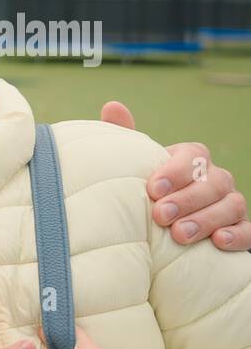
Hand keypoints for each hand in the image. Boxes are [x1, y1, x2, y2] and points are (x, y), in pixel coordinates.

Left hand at [101, 101, 249, 249]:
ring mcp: (230, 204)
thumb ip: (126, 140)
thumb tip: (112, 106)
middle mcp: (215, 180)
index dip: (176, 171)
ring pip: (232, 205)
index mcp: (191, 162)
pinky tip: (218, 242)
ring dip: (206, 219)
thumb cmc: (146, 194)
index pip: (194, 155)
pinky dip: (237, 235)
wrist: (158, 230)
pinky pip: (249, 230)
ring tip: (180, 234)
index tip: (153, 189)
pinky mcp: (239, 230)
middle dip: (187, 199)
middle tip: (161, 215)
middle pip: (214, 182)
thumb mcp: (135, 168)